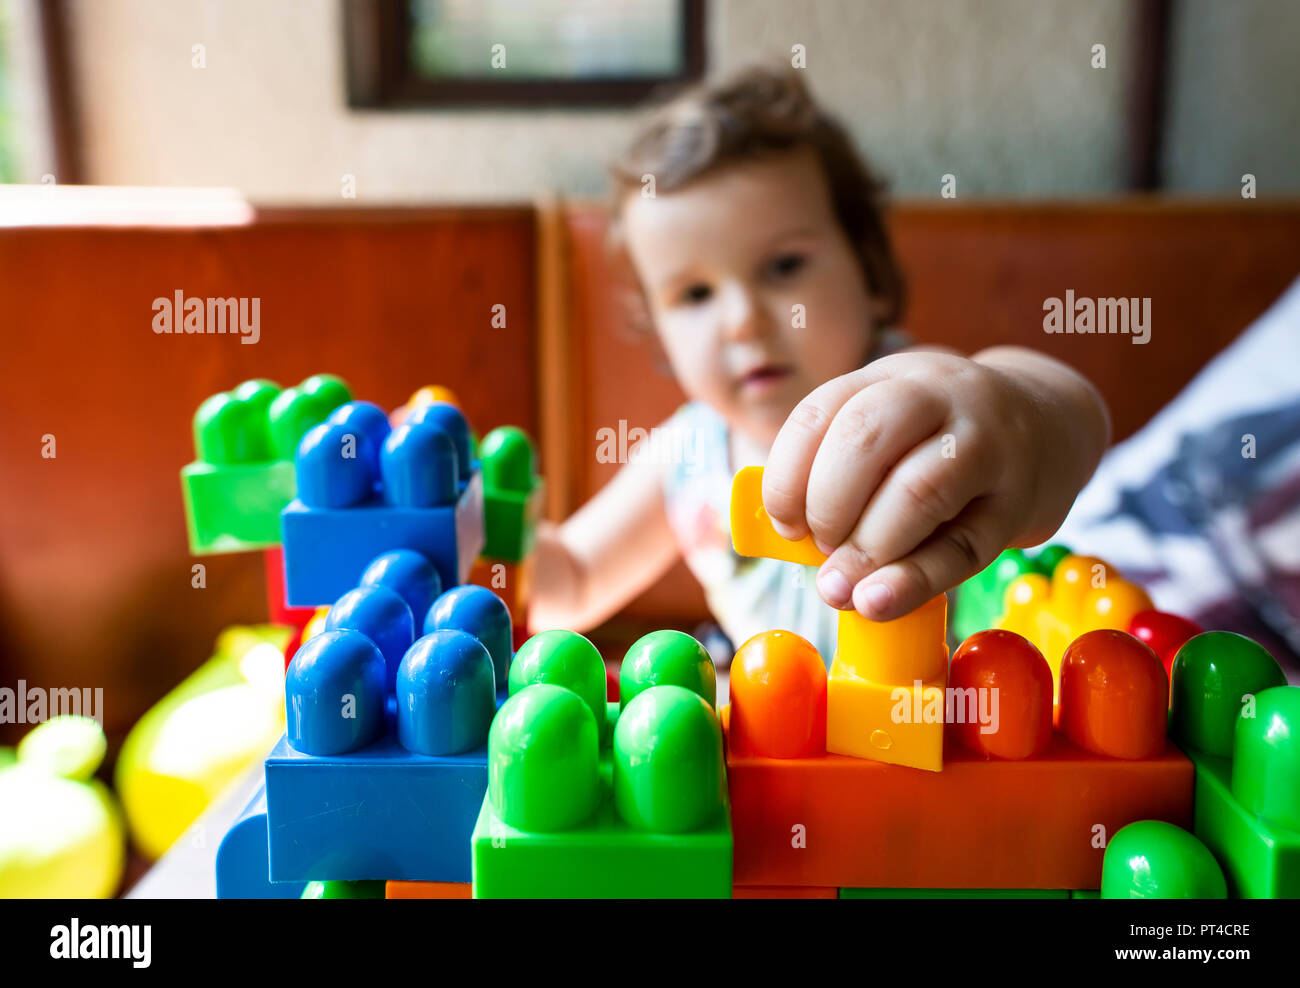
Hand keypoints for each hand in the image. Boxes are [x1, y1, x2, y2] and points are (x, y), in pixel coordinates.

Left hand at [762, 350, 1060, 620]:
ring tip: (840, 588)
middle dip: (825, 504)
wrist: (1052, 426)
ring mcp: (987, 443)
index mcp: (888, 377)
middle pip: (864, 438)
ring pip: (917, 490)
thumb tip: (790, 539)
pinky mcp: (1020, 501)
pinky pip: (961, 547)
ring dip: (866, 548)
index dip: (787, 476)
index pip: (819, 413)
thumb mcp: (892, 432)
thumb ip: (841, 473)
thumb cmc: (941, 442)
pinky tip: (877, 603)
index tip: (784, 524)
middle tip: (820, 547)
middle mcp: (937, 396)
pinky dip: (911, 581)